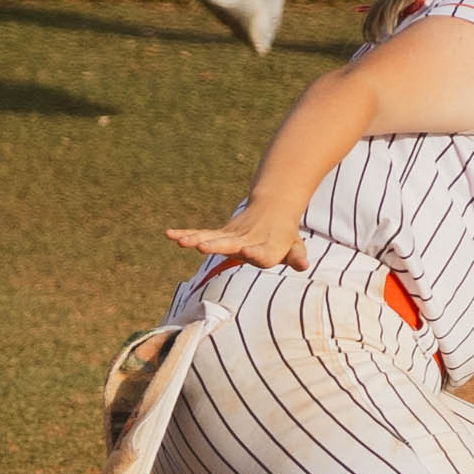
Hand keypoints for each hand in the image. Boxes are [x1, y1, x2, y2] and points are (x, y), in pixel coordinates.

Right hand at [166, 199, 308, 271]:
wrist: (273, 208)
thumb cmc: (285, 235)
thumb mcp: (295, 245)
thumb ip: (297, 256)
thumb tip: (303, 265)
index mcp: (267, 247)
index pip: (261, 253)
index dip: (255, 252)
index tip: (247, 250)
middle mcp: (247, 240)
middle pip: (231, 245)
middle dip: (217, 246)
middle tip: (202, 246)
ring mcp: (232, 236)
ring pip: (213, 238)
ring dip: (196, 240)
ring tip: (180, 241)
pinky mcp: (222, 234)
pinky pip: (203, 235)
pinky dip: (187, 234)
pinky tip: (169, 234)